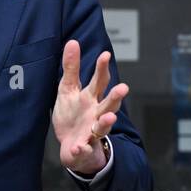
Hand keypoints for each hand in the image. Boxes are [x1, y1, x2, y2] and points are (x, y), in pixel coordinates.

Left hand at [52, 40, 127, 174]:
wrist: (72, 146)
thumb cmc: (72, 114)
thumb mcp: (67, 90)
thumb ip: (71, 68)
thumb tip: (72, 42)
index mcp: (91, 97)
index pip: (99, 81)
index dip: (102, 69)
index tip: (105, 55)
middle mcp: (96, 113)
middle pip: (108, 104)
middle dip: (116, 97)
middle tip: (123, 88)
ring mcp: (92, 131)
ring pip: (102, 127)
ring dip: (106, 123)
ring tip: (110, 118)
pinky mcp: (84, 147)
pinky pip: (84, 149)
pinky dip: (81, 149)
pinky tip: (77, 147)